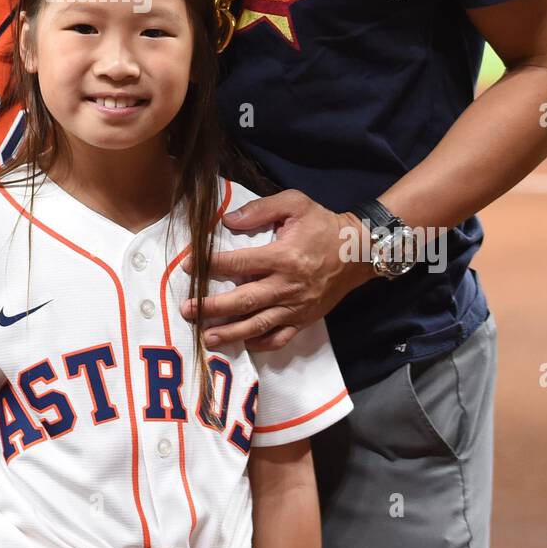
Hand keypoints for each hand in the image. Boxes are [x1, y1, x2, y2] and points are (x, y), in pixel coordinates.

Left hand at [181, 190, 370, 349]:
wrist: (359, 251)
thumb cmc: (324, 225)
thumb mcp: (295, 204)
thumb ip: (260, 209)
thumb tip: (227, 220)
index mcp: (282, 256)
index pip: (238, 263)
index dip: (210, 265)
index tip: (187, 265)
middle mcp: (287, 286)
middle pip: (243, 301)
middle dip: (212, 306)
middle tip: (187, 309)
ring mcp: (296, 307)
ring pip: (258, 324)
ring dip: (230, 332)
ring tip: (207, 337)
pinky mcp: (304, 319)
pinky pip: (280, 338)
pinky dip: (261, 344)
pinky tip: (244, 344)